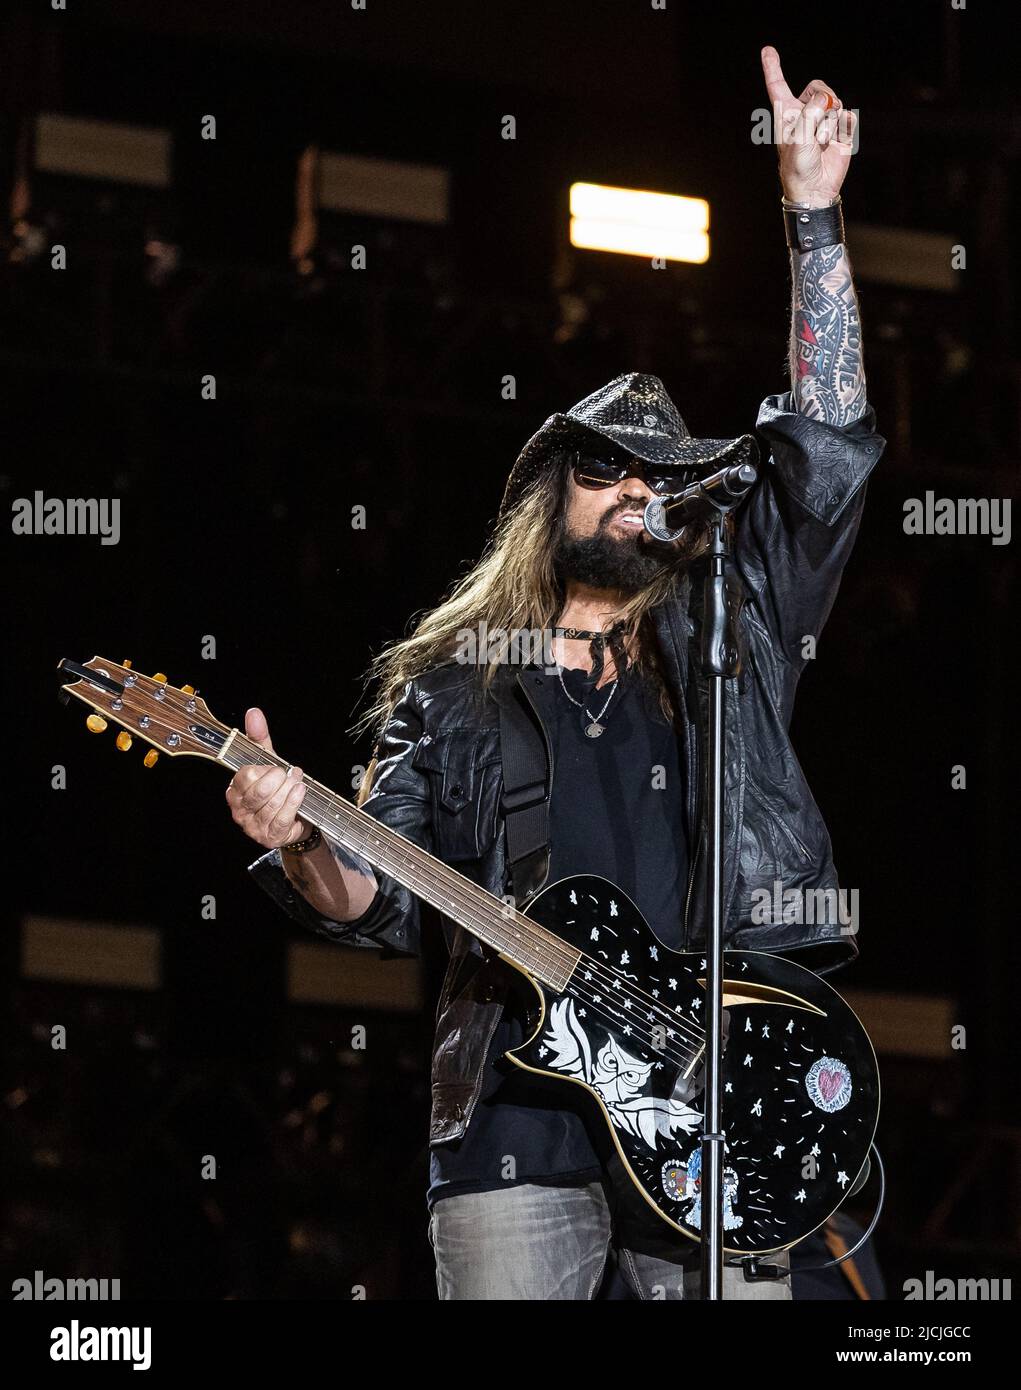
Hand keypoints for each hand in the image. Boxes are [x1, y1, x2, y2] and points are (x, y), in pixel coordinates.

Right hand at [225, 707, 310, 848]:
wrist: (295, 818)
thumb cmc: (276, 788)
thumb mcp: (268, 761)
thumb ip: (259, 737)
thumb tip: (254, 713)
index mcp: (234, 791)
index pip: (245, 776)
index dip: (265, 770)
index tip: (277, 766)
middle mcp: (240, 811)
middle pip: (259, 792)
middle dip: (279, 779)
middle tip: (290, 774)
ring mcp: (254, 826)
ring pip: (272, 804)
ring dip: (290, 789)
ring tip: (298, 781)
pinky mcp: (270, 836)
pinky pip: (282, 818)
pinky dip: (294, 802)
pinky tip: (300, 792)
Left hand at [760, 44, 855, 206]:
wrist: (815, 189)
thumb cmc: (799, 167)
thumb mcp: (799, 139)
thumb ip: (810, 113)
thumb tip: (827, 101)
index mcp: (786, 115)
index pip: (778, 86)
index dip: (773, 68)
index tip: (767, 50)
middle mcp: (804, 115)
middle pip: (817, 87)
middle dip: (823, 97)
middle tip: (823, 113)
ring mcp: (823, 121)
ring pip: (833, 103)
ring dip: (829, 122)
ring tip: (821, 141)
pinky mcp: (840, 130)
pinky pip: (846, 116)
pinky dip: (843, 127)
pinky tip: (835, 141)